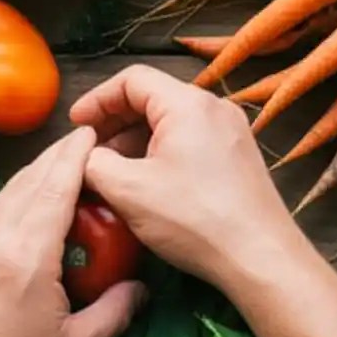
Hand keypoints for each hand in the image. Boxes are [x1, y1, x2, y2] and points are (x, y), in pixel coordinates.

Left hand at [0, 126, 146, 336]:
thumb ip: (116, 309)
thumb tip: (143, 285)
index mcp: (27, 258)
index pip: (54, 189)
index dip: (75, 157)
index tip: (94, 132)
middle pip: (29, 182)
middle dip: (58, 156)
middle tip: (87, 137)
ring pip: (8, 194)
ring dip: (37, 171)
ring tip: (65, 159)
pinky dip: (20, 194)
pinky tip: (35, 197)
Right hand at [69, 65, 311, 290]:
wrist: (260, 257)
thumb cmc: (196, 221)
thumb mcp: (129, 191)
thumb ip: (94, 164)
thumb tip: (84, 158)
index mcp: (188, 104)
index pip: (132, 79)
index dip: (97, 99)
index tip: (76, 124)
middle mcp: (214, 108)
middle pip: (153, 98)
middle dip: (114, 122)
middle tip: (89, 149)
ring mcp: (231, 132)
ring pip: (171, 122)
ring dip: (136, 140)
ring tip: (111, 170)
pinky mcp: (238, 157)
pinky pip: (190, 141)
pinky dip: (160, 153)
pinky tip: (145, 182)